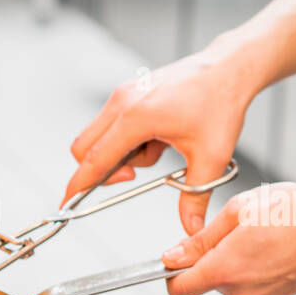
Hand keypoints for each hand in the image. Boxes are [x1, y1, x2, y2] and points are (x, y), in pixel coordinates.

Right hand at [64, 39, 257, 234]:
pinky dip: (128, 140)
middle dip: (103, 171)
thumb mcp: (211, 156)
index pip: (94, 159)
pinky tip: (157, 136)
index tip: (66, 204)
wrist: (229, 68)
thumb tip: (191, 226)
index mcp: (137, 117)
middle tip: (135, 174)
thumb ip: (195, 196)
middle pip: (84, 149)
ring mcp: (123, 95)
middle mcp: (123, 102)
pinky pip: (111, 125)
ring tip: (158, 148)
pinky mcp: (127, 93)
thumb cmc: (220, 102)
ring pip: (98, 138)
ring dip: (121, 155)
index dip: (78, 186)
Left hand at [162, 182, 295, 294]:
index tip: (181, 255)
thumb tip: (170, 257)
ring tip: (262, 234)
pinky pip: (251, 283)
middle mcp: (238, 293)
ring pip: (230, 281)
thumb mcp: (238, 212)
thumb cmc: (293, 212)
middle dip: (212, 258)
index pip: (177, 289)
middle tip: (238, 229)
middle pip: (205, 281)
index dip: (172, 272)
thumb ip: (200, 239)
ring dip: (235, 260)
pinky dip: (255, 267)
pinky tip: (275, 246)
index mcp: (222, 271)